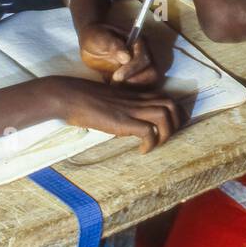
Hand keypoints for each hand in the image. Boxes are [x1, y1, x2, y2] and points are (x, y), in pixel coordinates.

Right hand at [53, 77, 184, 153]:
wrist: (68, 96)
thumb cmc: (83, 100)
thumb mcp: (109, 102)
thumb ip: (121, 109)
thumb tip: (126, 125)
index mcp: (134, 95)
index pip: (166, 98)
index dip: (174, 113)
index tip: (169, 128)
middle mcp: (137, 100)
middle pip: (172, 105)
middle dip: (177, 123)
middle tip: (166, 138)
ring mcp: (131, 109)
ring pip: (165, 114)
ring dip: (166, 133)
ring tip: (154, 144)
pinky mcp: (123, 120)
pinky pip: (149, 131)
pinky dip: (150, 143)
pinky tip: (141, 151)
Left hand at [78, 23, 159, 84]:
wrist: (91, 45)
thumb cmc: (96, 37)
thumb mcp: (100, 38)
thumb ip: (113, 45)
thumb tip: (126, 57)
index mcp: (138, 43)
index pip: (144, 59)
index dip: (132, 69)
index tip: (116, 76)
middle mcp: (144, 55)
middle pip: (151, 73)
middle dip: (135, 82)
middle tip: (116, 84)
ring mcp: (142, 68)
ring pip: (149, 83)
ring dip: (134, 89)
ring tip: (116, 87)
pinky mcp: (137, 78)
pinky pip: (141, 89)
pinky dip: (131, 93)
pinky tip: (117, 92)